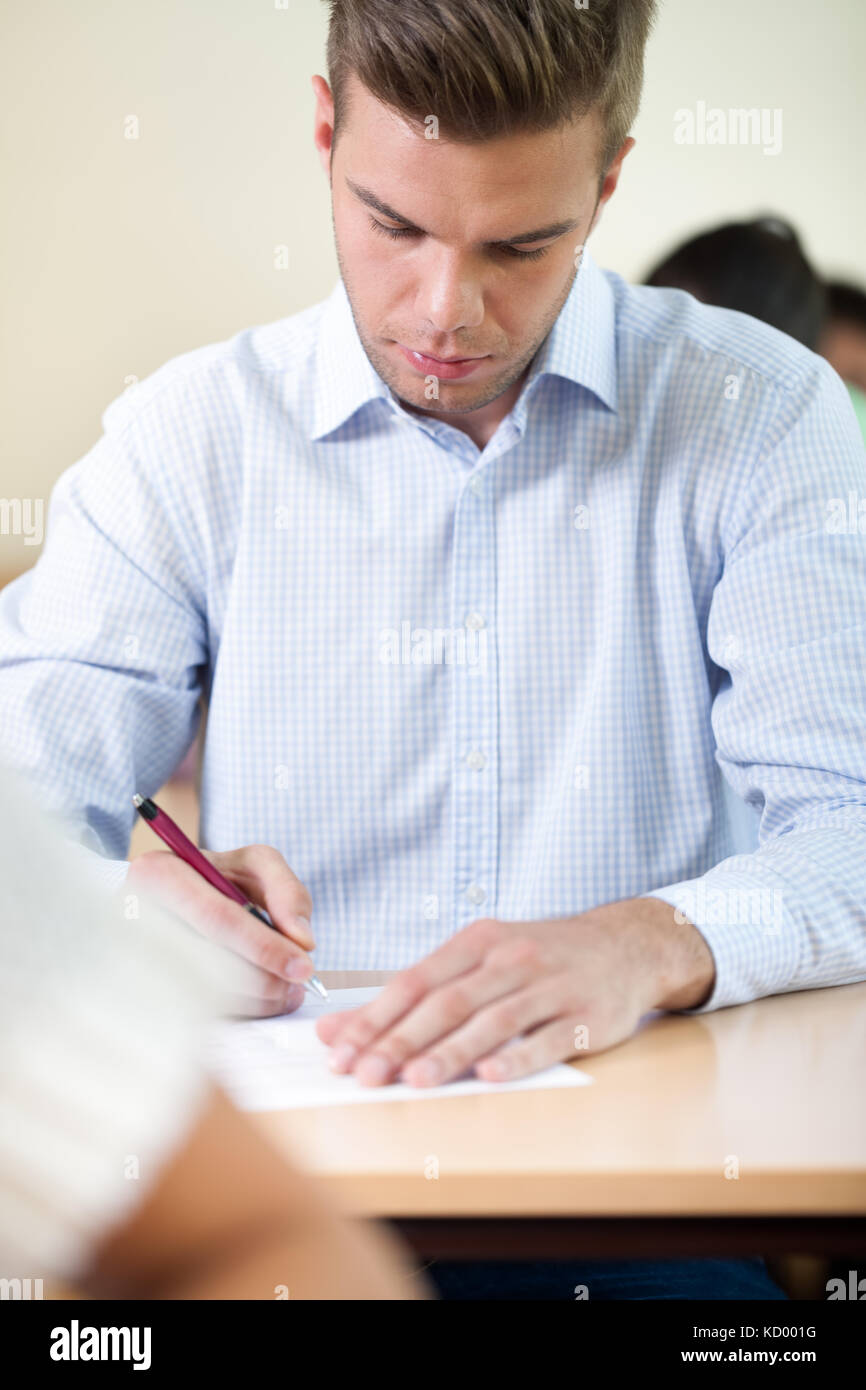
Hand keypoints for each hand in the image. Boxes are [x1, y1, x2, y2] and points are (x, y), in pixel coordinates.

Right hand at [126, 844, 315, 1015]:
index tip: (303, 966)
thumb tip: (302, 940)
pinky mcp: (146, 990)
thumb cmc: (218, 880)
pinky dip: (241, 1008)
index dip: (265, 947)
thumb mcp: (255, 865)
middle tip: (298, 984)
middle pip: (213, 964)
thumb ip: (287, 892)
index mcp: (160, 874)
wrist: (175, 899)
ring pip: (208, 996)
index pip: (219, 920)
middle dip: (266, 980)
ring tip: (285, 989)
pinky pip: (201, 1013)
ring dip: (258, 1000)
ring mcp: (137, 958)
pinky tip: (259, 997)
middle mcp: (138, 918)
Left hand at [315, 899, 713, 1085]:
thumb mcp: (482, 956)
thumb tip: (343, 1028)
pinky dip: (517, 1057)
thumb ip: (419, 991)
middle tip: (365, 1073)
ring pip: (492, 1021)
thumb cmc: (540, 957)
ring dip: (451, 1052)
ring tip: (416, 1079)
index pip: (416, 981)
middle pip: (448, 1002)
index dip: (376, 1016)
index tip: (340, 1050)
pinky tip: (491, 1075)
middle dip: (401, 1040)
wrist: (625, 945)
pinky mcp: (584, 1016)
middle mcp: (510, 959)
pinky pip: (546, 1040)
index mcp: (478, 941)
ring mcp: (550, 986)